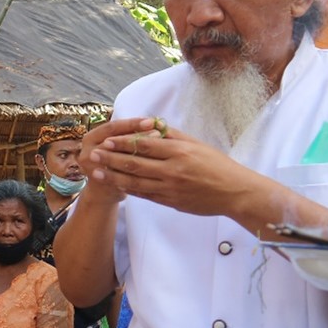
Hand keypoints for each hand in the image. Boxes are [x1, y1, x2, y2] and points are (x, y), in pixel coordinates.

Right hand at [78, 117, 160, 203]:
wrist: (103, 192)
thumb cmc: (115, 163)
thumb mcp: (117, 146)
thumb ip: (130, 134)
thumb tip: (157, 123)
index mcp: (91, 138)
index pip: (113, 127)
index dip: (132, 123)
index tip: (151, 121)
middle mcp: (88, 152)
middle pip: (115, 141)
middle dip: (137, 135)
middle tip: (158, 131)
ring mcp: (93, 169)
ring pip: (119, 157)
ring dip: (140, 150)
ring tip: (160, 146)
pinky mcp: (103, 182)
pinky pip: (123, 173)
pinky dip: (140, 167)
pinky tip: (155, 164)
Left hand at [89, 122, 262, 220]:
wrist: (234, 192)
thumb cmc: (217, 165)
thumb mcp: (196, 144)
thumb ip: (172, 135)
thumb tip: (151, 125)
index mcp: (179, 151)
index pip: (144, 145)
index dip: (122, 143)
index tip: (106, 140)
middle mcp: (172, 169)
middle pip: (134, 163)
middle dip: (111, 159)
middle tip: (93, 155)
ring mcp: (170, 188)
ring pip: (135, 182)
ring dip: (113, 177)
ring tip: (97, 173)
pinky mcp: (170, 201)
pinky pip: (145, 195)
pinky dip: (129, 190)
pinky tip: (116, 185)